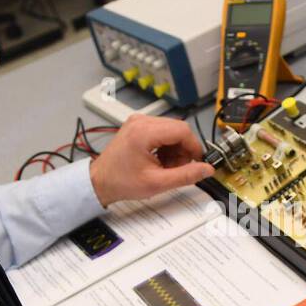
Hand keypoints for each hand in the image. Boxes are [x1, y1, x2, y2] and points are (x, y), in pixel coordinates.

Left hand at [87, 114, 214, 206]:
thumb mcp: (157, 183)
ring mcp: (138, 122)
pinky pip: (162, 131)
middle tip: (178, 168)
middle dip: (183, 150)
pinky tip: (160, 161)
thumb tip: (206, 169)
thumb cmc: (121, 182)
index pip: (182, 130)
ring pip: (171, 130)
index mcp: (144, 132)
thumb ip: (185, 176)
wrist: (99, 181)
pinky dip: (166, 146)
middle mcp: (141, 121)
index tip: (197, 162)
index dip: (194, 147)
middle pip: (178, 129)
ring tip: (166, 166)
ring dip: (175, 149)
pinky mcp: (137, 126)